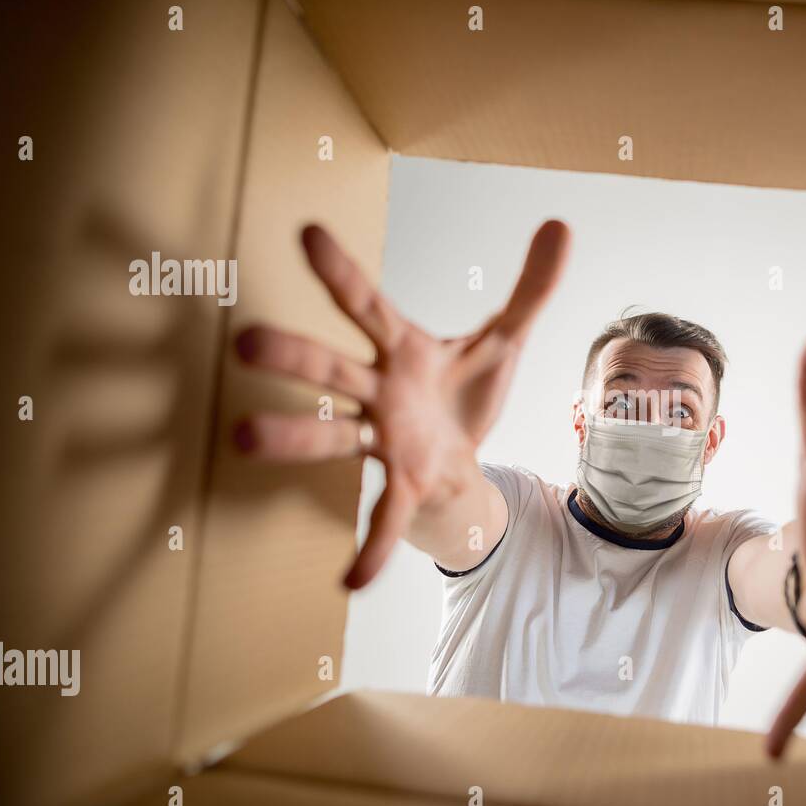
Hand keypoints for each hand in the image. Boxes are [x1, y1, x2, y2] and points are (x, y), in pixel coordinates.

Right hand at [233, 220, 570, 587]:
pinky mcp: (401, 481)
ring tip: (244, 440)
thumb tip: (561, 224)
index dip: (341, 273)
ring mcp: (382, 438)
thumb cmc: (465, 390)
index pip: (368, 304)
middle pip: (332, 368)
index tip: (307, 233)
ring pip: (332, 435)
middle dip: (295, 358)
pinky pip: (380, 513)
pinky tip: (351, 582)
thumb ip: (530, 286)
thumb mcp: (505, 337)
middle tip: (246, 342)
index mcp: (402, 348)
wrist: (467, 454)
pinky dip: (370, 547)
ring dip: (294, 438)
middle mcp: (379, 389)